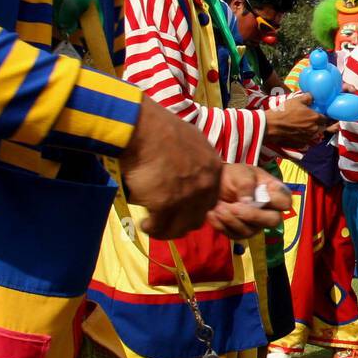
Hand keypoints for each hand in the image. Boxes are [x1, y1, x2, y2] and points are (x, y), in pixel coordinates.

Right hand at [118, 96, 223, 238]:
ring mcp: (187, 197)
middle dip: (181, 222)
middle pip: (198, 218)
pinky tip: (145, 223)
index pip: (210, 201)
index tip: (180, 208)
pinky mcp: (166, 205)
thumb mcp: (193, 141)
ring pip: (180, 227)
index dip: (194, 207)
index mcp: (214, 170)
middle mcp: (206, 186)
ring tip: (153, 225)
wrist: (143, 128)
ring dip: (166, 229)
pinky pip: (160, 227)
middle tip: (166, 219)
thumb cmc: (162, 129)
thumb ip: (196, 160)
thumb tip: (188, 171)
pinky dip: (151, 228)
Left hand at [208, 163, 290, 238]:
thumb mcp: (241, 173)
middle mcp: (269, 211)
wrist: (214, 185)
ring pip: (251, 231)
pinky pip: (234, 236)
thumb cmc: (233, 176)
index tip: (258, 195)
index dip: (276, 202)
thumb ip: (246, 184)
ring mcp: (256, 224)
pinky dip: (221, 225)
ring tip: (218, 206)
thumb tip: (249, 202)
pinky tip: (213, 213)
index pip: (286, 202)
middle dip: (252, 215)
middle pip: (273, 221)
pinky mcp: (240, 233)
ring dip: (231, 219)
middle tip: (234, 206)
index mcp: (274, 193)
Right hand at [265, 92, 325, 145]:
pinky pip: (308, 142)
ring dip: (314, 132)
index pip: (327, 118)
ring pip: (316, 135)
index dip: (324, 116)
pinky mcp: (301, 145)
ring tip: (306, 127)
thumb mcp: (296, 100)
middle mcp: (314, 129)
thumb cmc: (284, 111)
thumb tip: (312, 96)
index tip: (321, 114)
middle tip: (313, 120)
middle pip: (323, 128)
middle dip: (320, 124)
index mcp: (315, 118)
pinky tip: (300, 134)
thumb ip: (308, 97)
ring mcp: (308, 138)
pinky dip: (306, 139)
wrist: (272, 125)